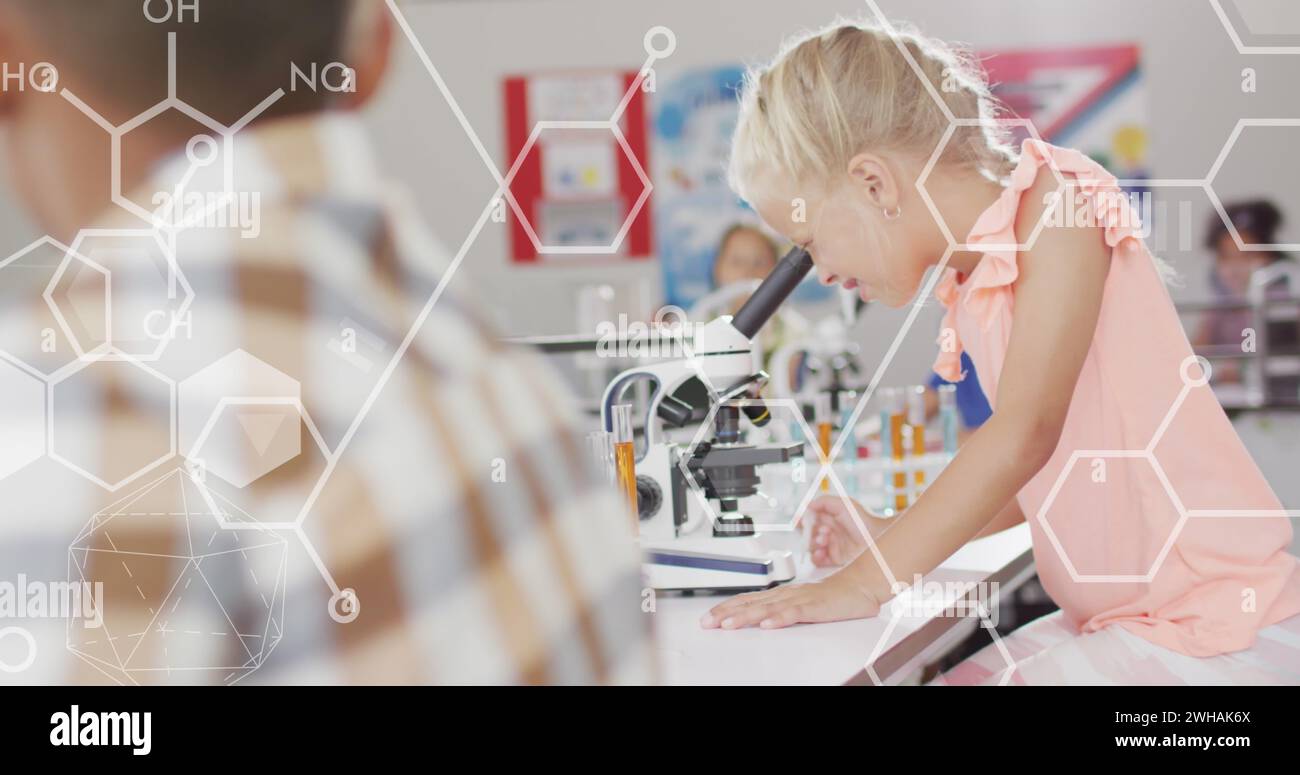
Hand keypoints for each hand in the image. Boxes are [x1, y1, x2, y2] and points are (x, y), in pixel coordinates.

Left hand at [699, 569, 880, 629]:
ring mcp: (799, 600)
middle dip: (727, 613)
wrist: (859, 587)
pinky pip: (795, 613)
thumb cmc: (831, 598)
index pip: (748, 600)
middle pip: (751, 603)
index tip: (708, 618)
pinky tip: (766, 624)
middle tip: (708, 623)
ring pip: (768, 608)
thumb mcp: (800, 605)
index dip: (726, 608)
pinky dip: (779, 618)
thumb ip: (781, 611)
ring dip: (746, 616)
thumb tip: (759, 620)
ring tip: (728, 624)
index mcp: (781, 595)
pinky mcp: (815, 607)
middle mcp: (786, 595)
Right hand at [806, 495, 885, 567]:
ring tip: (824, 541)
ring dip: (813, 544)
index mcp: (830, 517)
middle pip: (808, 533)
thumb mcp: (844, 504)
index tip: (801, 521)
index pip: (809, 519)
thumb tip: (807, 506)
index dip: (803, 520)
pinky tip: (822, 553)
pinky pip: (817, 560)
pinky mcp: (834, 559)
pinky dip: (816, 557)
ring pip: (811, 547)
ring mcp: (831, 546)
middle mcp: (829, 531)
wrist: (877, 540)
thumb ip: (824, 501)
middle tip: (821, 531)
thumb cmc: (864, 521)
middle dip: (810, 532)